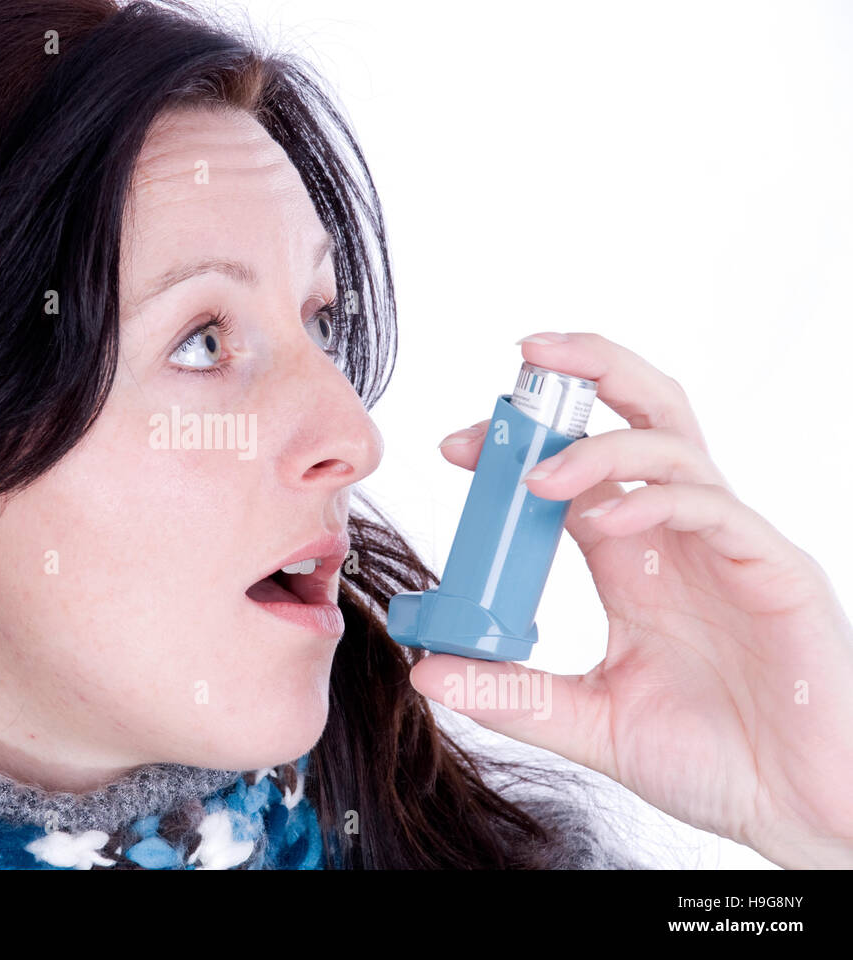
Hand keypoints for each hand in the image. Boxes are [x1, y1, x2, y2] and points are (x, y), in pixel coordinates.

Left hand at [410, 332, 852, 867]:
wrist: (795, 813)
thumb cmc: (711, 760)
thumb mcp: (591, 723)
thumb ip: (513, 695)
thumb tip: (426, 671)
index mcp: (633, 559)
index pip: (574, 469)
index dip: (521, 443)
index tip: (458, 446)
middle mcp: (678, 537)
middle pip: (641, 416)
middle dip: (588, 370)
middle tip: (524, 356)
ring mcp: (729, 547)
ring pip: (674, 445)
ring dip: (600, 445)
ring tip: (537, 477)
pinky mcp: (774, 571)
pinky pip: (715, 509)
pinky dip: (657, 501)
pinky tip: (608, 522)